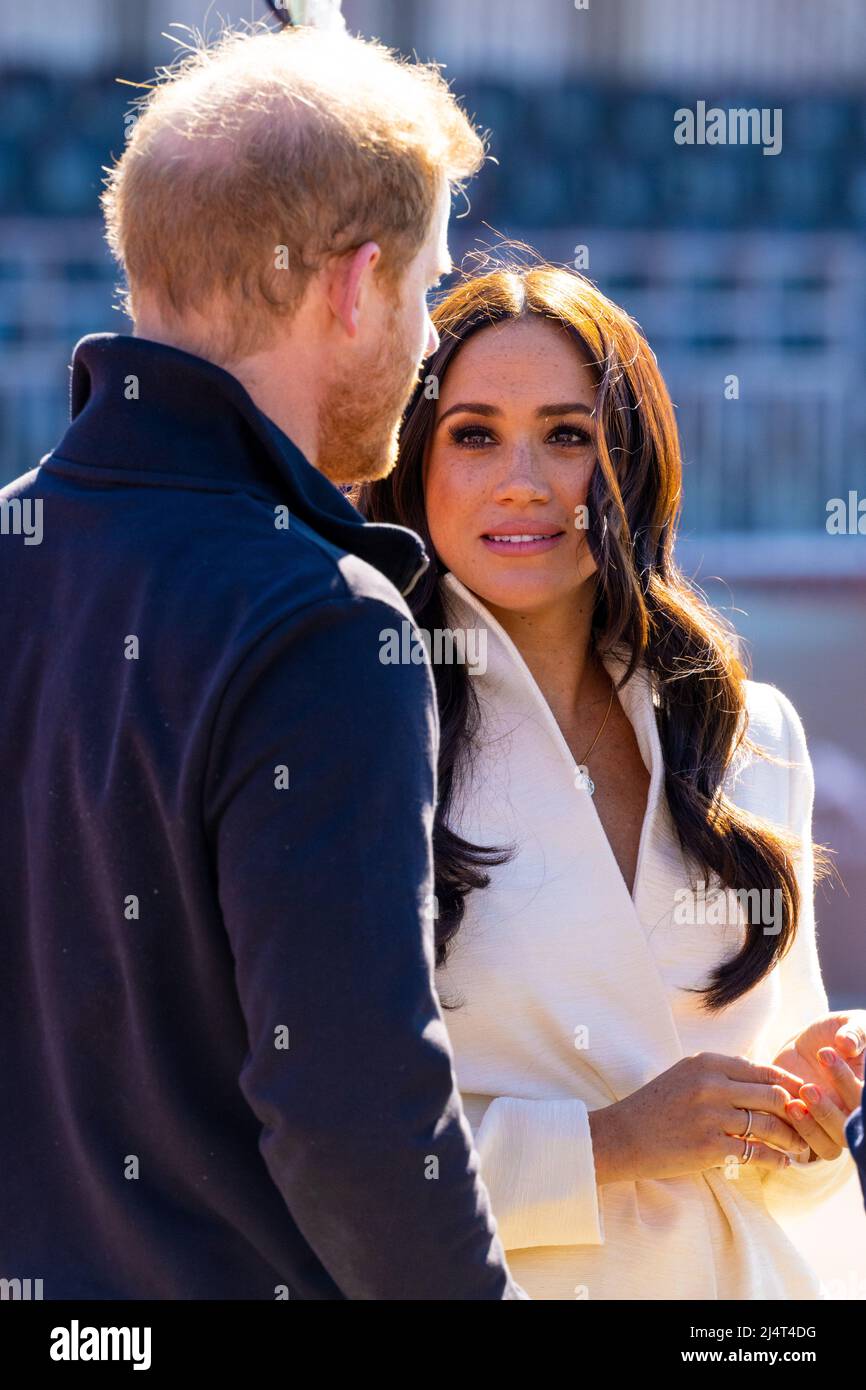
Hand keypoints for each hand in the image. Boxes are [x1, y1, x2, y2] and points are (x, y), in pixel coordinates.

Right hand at [588, 1053, 810, 1184]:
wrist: (622, 1136)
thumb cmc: (655, 1106)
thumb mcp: (685, 1075)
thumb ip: (720, 1074)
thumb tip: (763, 1081)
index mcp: (706, 1062)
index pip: (762, 1069)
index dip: (789, 1083)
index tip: (802, 1096)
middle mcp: (711, 1084)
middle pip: (772, 1094)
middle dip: (796, 1111)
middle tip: (806, 1123)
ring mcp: (711, 1116)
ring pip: (769, 1125)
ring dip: (790, 1138)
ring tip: (798, 1147)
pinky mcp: (709, 1146)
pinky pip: (755, 1152)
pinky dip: (774, 1159)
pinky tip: (782, 1163)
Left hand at [773, 1012, 865, 1160]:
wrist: (808, 1043)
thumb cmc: (838, 1033)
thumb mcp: (851, 1024)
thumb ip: (856, 1032)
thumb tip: (848, 1043)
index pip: (864, 1101)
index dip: (848, 1084)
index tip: (826, 1053)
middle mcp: (855, 1114)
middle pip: (851, 1129)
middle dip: (828, 1110)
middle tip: (807, 1087)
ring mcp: (834, 1125)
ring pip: (832, 1146)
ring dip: (813, 1128)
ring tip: (793, 1102)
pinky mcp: (810, 1128)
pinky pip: (809, 1145)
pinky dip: (799, 1131)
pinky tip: (787, 1106)